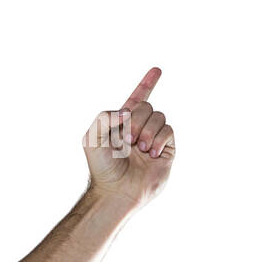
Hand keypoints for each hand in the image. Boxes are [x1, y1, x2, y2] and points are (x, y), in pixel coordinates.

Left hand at [82, 67, 175, 211]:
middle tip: (126, 140)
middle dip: (135, 119)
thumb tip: (128, 111)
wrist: (116, 190)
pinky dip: (159, 139)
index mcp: (121, 123)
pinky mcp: (167, 149)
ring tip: (139, 149)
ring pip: (159, 116)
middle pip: (146, 105)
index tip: (157, 70)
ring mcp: (154, 138)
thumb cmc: (101, 167)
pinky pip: (169, 130)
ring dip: (146, 131)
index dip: (146, 84)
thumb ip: (104, 116)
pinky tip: (151, 154)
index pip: (136, 99)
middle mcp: (139, 128)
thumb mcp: (91, 138)